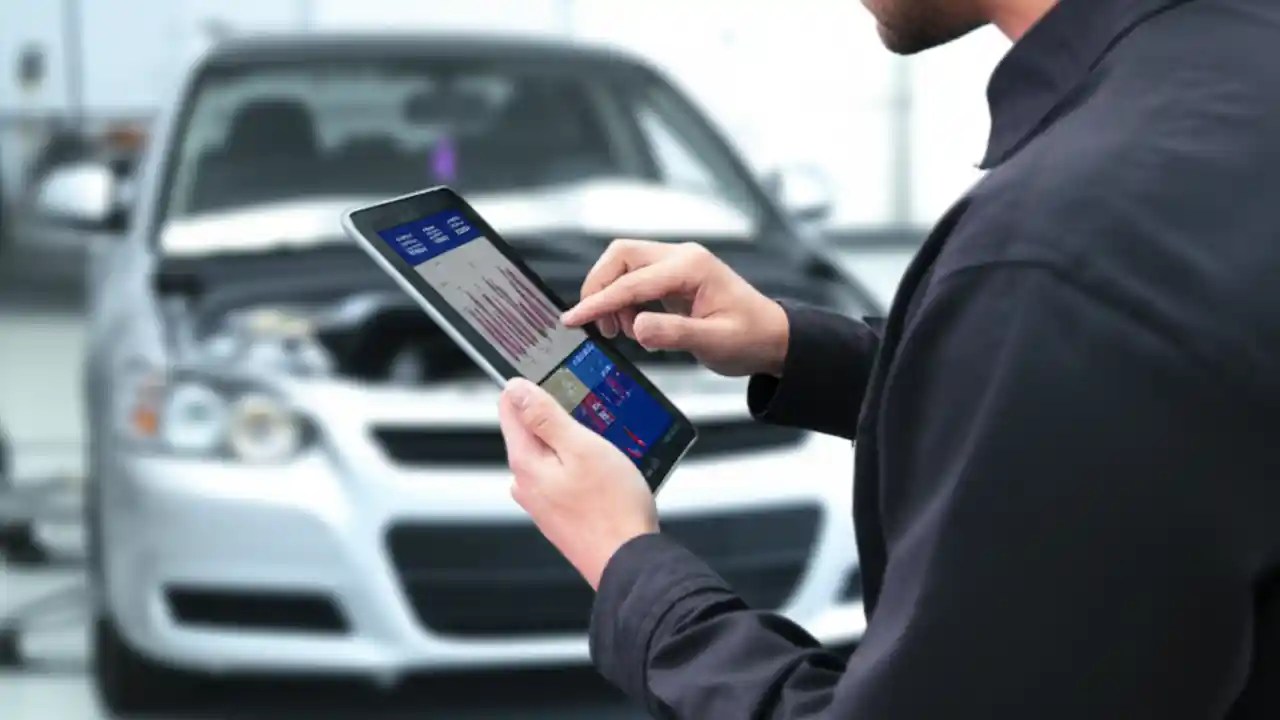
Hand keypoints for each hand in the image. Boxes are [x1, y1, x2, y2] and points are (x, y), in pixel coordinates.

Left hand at [498, 377, 658, 590]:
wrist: (629, 561)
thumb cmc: (612, 509)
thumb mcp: (582, 447)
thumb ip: (546, 417)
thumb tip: (517, 390)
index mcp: (526, 463)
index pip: (509, 408)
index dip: (529, 387)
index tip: (552, 379)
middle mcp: (526, 484)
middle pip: (531, 432)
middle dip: (556, 417)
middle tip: (589, 414)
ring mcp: (542, 502)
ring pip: (550, 455)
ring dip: (572, 443)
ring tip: (603, 445)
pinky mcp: (560, 514)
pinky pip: (563, 477)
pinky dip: (580, 466)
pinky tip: (604, 471)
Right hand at [561, 240, 789, 376]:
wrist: (773, 338)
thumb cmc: (752, 337)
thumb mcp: (714, 342)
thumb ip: (674, 334)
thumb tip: (639, 328)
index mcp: (692, 267)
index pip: (632, 281)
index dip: (599, 302)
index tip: (575, 318)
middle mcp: (682, 257)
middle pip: (620, 256)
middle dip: (600, 288)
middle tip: (598, 325)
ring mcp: (677, 264)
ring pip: (624, 266)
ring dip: (613, 297)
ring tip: (626, 331)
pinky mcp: (673, 277)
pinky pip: (636, 279)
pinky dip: (626, 301)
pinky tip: (638, 325)